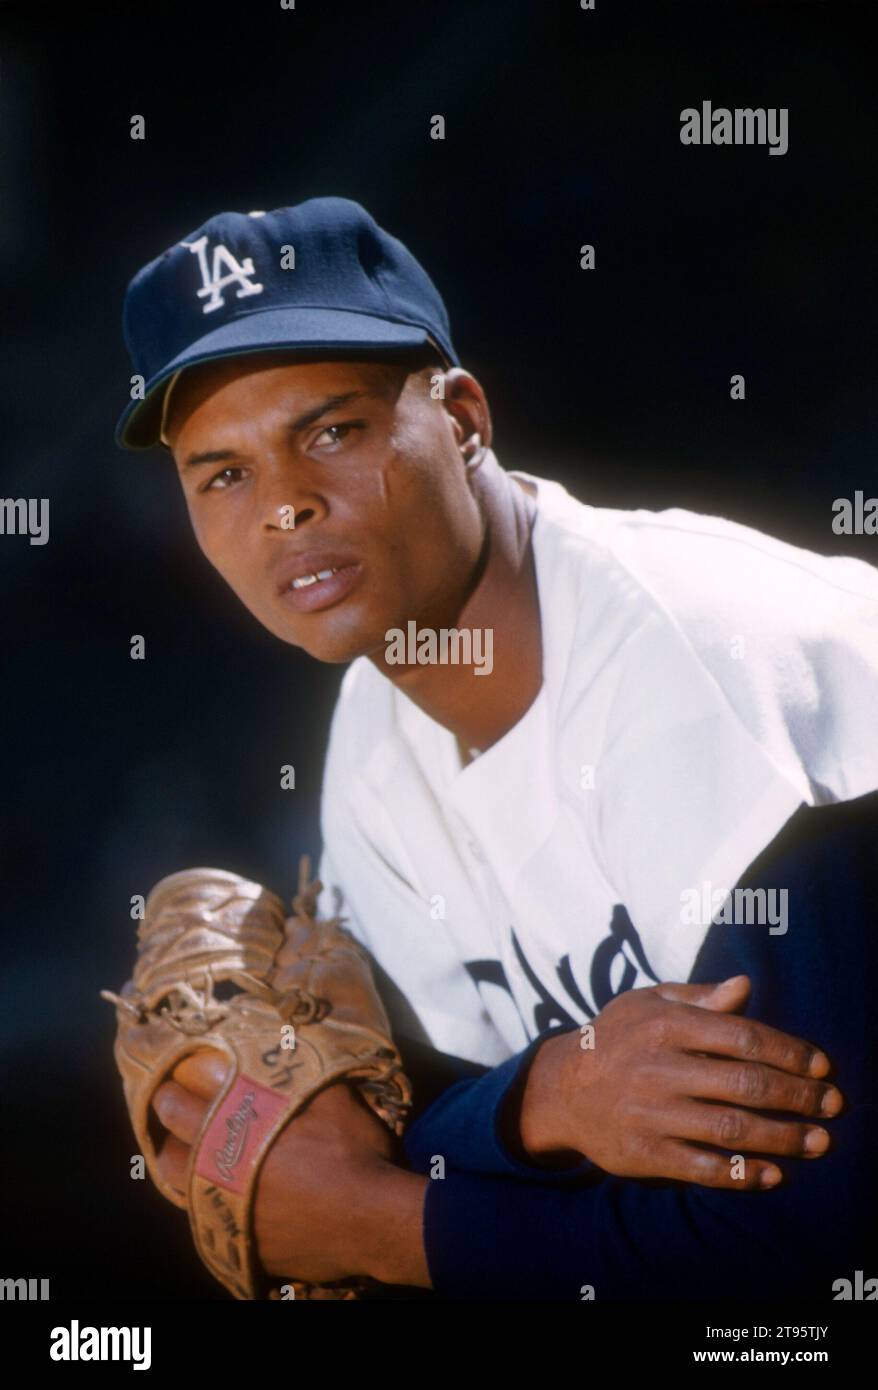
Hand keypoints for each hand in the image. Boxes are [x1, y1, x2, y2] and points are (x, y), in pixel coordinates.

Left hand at [151, 1048, 429, 1286]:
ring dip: (187, 1168)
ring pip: (182, 1191)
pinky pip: (212, 1220)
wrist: (373, 1220)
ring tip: (204, 1154)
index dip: (174, 1088)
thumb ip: (288, 1069)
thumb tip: (267, 1042)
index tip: (179, 1080)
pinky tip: (238, 1192)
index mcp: (227, 1132)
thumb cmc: (351, 1149)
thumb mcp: (326, 1093)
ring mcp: (223, 1217)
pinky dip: (218, 1201)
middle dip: (173, 1131)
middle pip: (167, 1153)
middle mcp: (213, 1176)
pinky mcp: (239, 1246)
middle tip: (186, 1115)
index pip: (175, 1105)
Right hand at [515, 975, 843, 1189]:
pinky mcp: (644, 1154)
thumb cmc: (616, 1038)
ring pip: (731, 1129)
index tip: (822, 1066)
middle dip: (798, 1097)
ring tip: (819, 1142)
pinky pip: (703, 1168)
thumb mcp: (647, 1003)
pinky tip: (774, 1175)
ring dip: (783, 1138)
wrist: (560, 1089)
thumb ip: (699, 998)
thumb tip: (745, 986)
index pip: (742, 1036)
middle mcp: (658, 1068)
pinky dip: (743, 1174)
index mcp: (664, 1024)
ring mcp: (650, 1114)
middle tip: (833, 1105)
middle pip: (745, 1084)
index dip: (789, 1051)